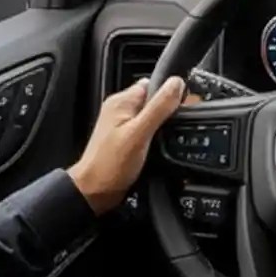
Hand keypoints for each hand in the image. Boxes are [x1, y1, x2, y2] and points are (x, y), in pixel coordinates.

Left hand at [68, 77, 184, 214]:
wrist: (94, 193)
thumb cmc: (110, 164)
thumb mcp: (140, 133)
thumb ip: (159, 107)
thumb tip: (176, 83)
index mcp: (121, 102)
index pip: (153, 84)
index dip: (169, 93)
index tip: (181, 107)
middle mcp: (120, 111)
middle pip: (154, 101)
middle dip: (167, 113)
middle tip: (172, 129)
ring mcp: (122, 126)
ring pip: (152, 118)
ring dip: (162, 128)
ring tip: (163, 142)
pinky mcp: (126, 141)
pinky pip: (147, 132)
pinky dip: (156, 138)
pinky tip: (159, 148)